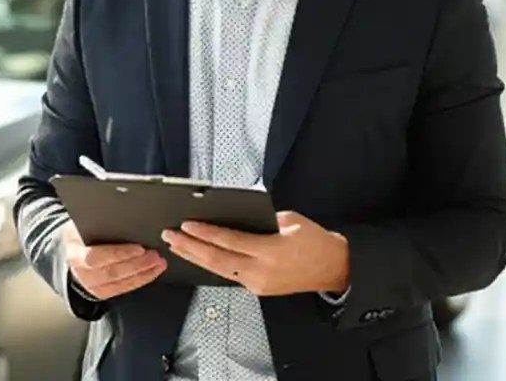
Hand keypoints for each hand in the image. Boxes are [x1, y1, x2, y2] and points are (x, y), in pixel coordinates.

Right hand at [64, 222, 166, 300]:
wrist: (71, 251)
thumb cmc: (80, 234)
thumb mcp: (82, 225)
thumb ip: (98, 222)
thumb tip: (121, 212)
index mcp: (75, 254)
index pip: (97, 257)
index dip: (119, 254)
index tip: (139, 248)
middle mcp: (82, 274)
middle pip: (112, 272)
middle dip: (137, 264)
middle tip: (154, 254)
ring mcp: (93, 286)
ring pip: (121, 282)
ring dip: (143, 272)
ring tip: (159, 262)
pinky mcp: (103, 292)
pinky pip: (125, 288)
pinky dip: (142, 279)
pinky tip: (154, 270)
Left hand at [161, 211, 348, 296]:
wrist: (335, 268)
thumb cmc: (316, 241)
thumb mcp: (290, 219)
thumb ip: (260, 218)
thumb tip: (234, 216)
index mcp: (270, 250)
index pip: (228, 240)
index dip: (204, 233)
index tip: (186, 224)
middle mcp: (261, 271)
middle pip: (216, 259)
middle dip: (190, 247)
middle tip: (170, 235)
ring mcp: (258, 283)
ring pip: (218, 270)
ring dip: (195, 257)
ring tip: (176, 246)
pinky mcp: (258, 288)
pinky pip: (228, 274)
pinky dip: (210, 265)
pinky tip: (198, 257)